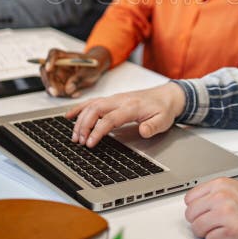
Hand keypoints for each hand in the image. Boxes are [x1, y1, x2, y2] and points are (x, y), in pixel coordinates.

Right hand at [40, 46, 110, 97]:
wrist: (96, 70)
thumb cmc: (93, 65)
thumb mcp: (90, 70)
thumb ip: (79, 78)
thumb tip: (68, 89)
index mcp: (65, 56)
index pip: (53, 53)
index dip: (49, 60)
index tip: (49, 69)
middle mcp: (58, 64)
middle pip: (46, 71)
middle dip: (49, 82)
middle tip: (55, 92)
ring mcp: (57, 74)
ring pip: (49, 83)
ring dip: (58, 91)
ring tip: (74, 92)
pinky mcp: (59, 84)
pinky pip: (56, 91)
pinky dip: (64, 95)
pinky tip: (76, 93)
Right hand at [65, 83, 186, 147]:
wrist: (167, 95)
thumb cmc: (163, 109)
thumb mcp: (164, 120)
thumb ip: (153, 126)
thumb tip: (144, 131)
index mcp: (132, 106)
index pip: (110, 119)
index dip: (97, 131)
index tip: (90, 143)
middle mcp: (120, 100)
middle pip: (96, 109)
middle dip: (84, 125)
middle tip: (79, 141)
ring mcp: (115, 99)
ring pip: (92, 105)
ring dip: (80, 119)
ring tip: (74, 135)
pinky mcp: (112, 99)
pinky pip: (93, 102)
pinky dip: (80, 108)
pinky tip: (70, 116)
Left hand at [184, 178, 237, 238]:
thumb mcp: (237, 188)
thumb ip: (217, 193)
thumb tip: (200, 203)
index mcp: (221, 185)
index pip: (190, 198)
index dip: (196, 208)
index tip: (201, 213)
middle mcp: (220, 197)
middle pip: (191, 214)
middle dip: (199, 221)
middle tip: (211, 224)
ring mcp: (224, 215)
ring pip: (197, 228)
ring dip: (207, 232)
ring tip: (221, 229)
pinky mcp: (230, 232)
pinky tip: (229, 235)